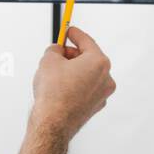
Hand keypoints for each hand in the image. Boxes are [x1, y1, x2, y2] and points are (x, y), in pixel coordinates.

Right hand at [30, 27, 115, 142]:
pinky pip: (86, 88)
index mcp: (99, 62)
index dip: (75, 34)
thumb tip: (57, 50)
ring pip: (87, 74)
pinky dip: (76, 84)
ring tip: (55, 73)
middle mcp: (105, 77)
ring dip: (74, 70)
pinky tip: (61, 88)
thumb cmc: (53, 93)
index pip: (87, 41)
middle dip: (72, 54)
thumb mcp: (48, 60)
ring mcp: (102, 93)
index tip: (68, 30)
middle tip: (58, 53)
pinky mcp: (95, 106)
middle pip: (89, 57)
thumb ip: (55, 49)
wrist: (53, 123)